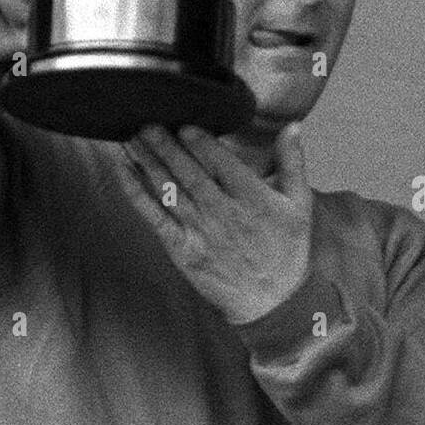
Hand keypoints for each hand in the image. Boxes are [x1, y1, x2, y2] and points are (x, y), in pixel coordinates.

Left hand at [121, 123, 312, 324]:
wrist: (273, 303)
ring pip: (168, 190)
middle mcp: (223, 212)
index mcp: (252, 198)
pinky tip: (123, 171)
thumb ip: (293, 162)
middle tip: (146, 121)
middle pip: (189, 173)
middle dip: (165, 146)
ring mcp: (199, 232)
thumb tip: (293, 126)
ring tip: (130, 137)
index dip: (200, 142)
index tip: (183, 123)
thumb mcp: (300, 204)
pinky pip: (154, 217)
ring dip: (147, 162)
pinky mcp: (182, 249)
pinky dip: (136, 192)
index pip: (221, 163)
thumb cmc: (287, 250)